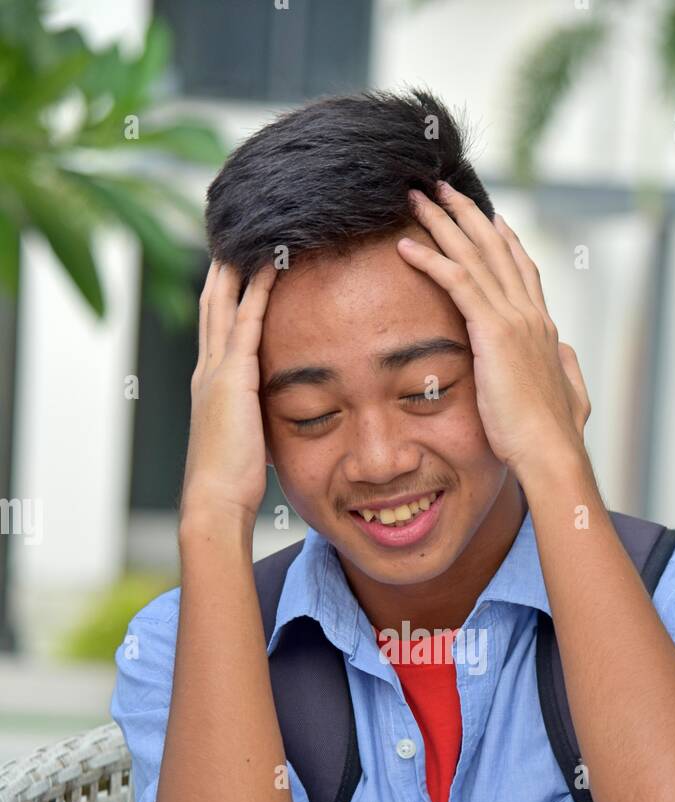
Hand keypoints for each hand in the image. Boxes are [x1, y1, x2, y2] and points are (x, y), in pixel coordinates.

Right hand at [180, 257, 277, 531]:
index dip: (222, 295)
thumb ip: (255, 423)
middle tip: (234, 233)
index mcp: (210, 386)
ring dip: (238, 266)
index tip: (232, 266)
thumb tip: (270, 426)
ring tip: (253, 233)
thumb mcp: (246, 442)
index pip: (216, 329)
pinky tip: (272, 266)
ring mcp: (217, 371)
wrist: (215, 500)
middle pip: (213, 304)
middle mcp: (208, 371)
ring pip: (225, 303)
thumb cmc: (233, 484)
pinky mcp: (234, 377)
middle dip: (223, 268)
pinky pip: (248, 321)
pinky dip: (258, 290)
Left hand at [396, 185, 590, 479]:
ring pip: (474, 255)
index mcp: (544, 328)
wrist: (551, 451)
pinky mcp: (493, 332)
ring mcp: (514, 319)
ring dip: (443, 222)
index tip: (487, 216)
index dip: (503, 239)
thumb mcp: (570, 394)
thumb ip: (566, 368)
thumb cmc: (553, 436)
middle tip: (442, 188)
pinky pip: (457, 282)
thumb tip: (565, 352)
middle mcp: (531, 314)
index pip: (522, 270)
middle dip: (468, 214)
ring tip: (417, 198)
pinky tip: (407, 245)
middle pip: (496, 248)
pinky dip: (431, 259)